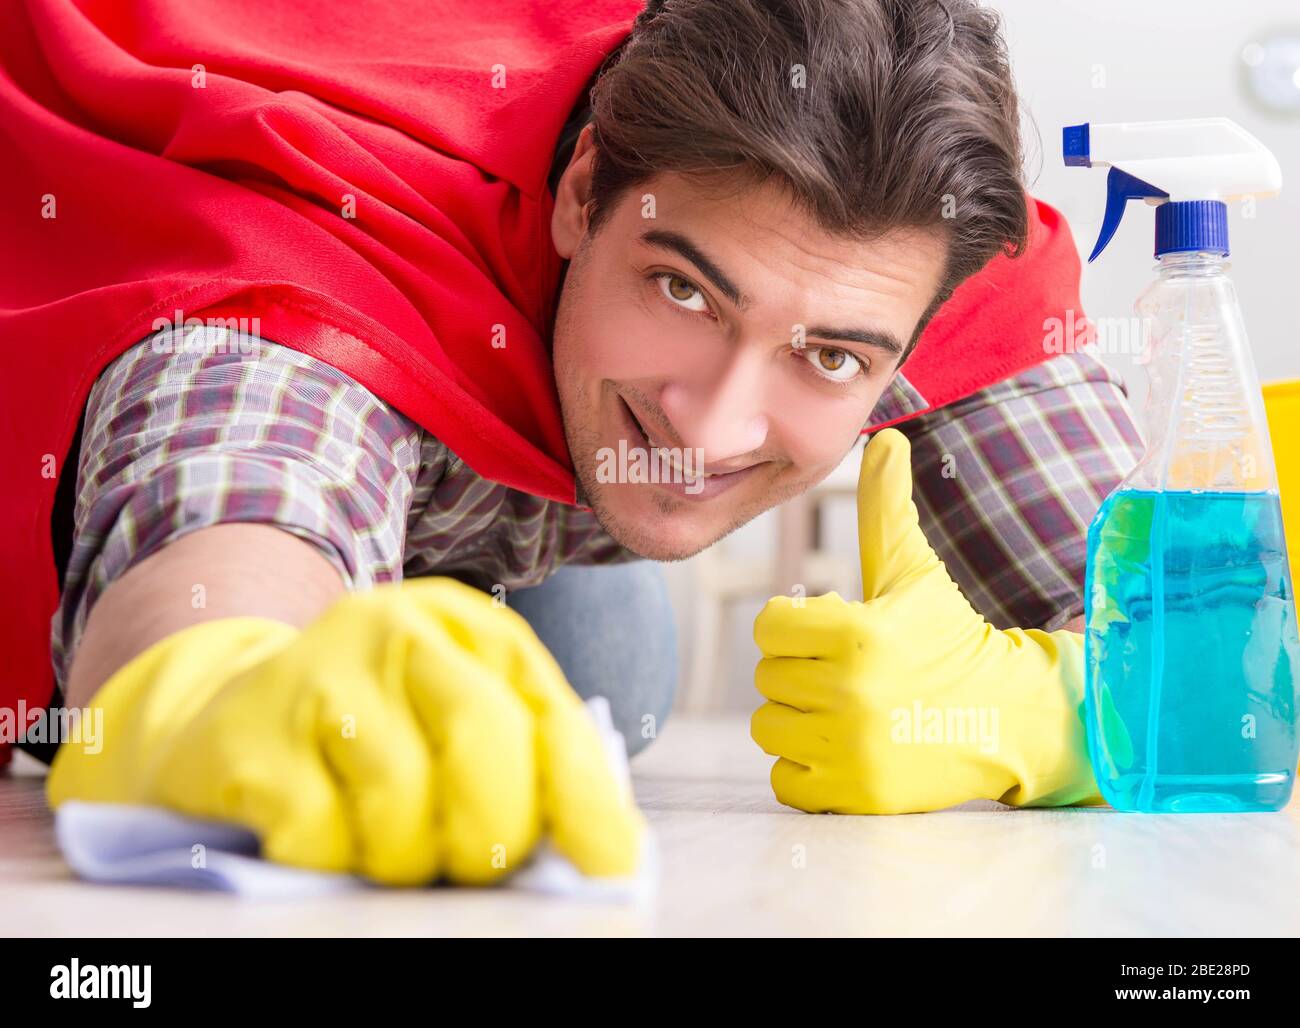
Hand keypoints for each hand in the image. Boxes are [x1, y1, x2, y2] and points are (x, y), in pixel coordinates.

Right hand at [48, 578, 643, 883]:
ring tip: (388, 847)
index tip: (609, 866)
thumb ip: (525, 762)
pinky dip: (331, 860)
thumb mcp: (454, 720)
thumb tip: (605, 851)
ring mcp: (316, 673)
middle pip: (484, 736)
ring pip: (402, 798)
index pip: (548, 711)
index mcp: (467, 628)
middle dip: (494, 827)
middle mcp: (395, 629)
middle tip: (476, 864)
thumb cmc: (371, 734)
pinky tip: (318, 837)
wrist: (224, 714)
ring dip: (406, 856)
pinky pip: (318, 834)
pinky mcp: (249, 734)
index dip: (583, 795)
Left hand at [750, 428, 1100, 813]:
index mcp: (856, 633)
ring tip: (848, 707)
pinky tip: (846, 746)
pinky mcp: (854, 794)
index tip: (830, 629)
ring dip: (799, 718)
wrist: (1007, 718)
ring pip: (769, 727)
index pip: (768, 627)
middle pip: (769, 677)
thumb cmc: (949, 636)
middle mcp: (849, 693)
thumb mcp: (914, 573)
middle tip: (850, 672)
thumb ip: (885, 509)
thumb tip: (885, 436)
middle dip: (802, 670)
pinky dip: (805, 768)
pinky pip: (785, 780)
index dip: (794, 625)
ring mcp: (850, 748)